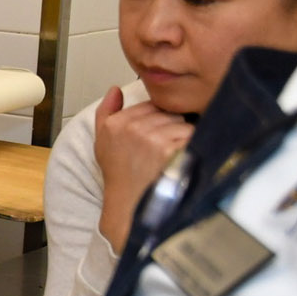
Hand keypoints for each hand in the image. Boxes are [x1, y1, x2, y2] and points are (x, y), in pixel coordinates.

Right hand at [93, 87, 193, 251]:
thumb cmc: (120, 176)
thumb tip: (115, 90)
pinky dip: (193, 147)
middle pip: (169, 112)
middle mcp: (130, 126)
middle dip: (172, 127)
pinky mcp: (168, 148)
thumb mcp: (103, 142)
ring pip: (183, 123)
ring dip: (184, 138)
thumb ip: (106, 112)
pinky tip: (182, 160)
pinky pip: (192, 135)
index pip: (151, 105)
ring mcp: (150, 137)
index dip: (158, 121)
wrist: (129, 205)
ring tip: (173, 156)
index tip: (155, 138)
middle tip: (165, 150)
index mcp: (115, 122)